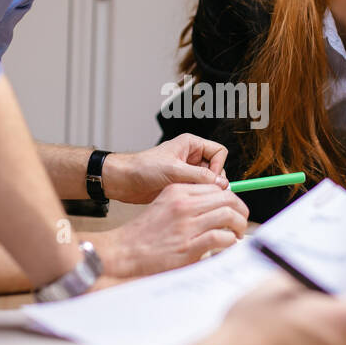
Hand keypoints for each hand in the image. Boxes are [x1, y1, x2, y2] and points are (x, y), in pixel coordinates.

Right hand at [94, 182, 248, 276]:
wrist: (125, 251)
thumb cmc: (144, 233)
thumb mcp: (165, 205)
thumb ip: (188, 202)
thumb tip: (214, 206)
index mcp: (178, 191)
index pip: (216, 188)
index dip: (231, 198)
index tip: (234, 208)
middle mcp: (184, 205)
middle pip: (227, 198)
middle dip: (241, 210)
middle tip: (242, 221)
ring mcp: (187, 225)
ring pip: (228, 215)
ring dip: (239, 226)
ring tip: (237, 234)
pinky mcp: (189, 246)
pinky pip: (221, 238)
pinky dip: (230, 241)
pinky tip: (228, 245)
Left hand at [101, 134, 229, 202]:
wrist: (124, 181)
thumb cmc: (143, 168)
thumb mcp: (174, 170)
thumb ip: (200, 176)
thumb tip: (222, 183)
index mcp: (191, 144)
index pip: (219, 152)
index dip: (218, 167)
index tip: (211, 180)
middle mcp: (192, 157)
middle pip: (216, 169)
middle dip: (211, 181)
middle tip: (202, 191)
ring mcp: (187, 171)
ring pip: (208, 182)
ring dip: (202, 190)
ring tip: (189, 195)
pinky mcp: (182, 184)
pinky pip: (197, 191)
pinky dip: (195, 197)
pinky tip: (184, 199)